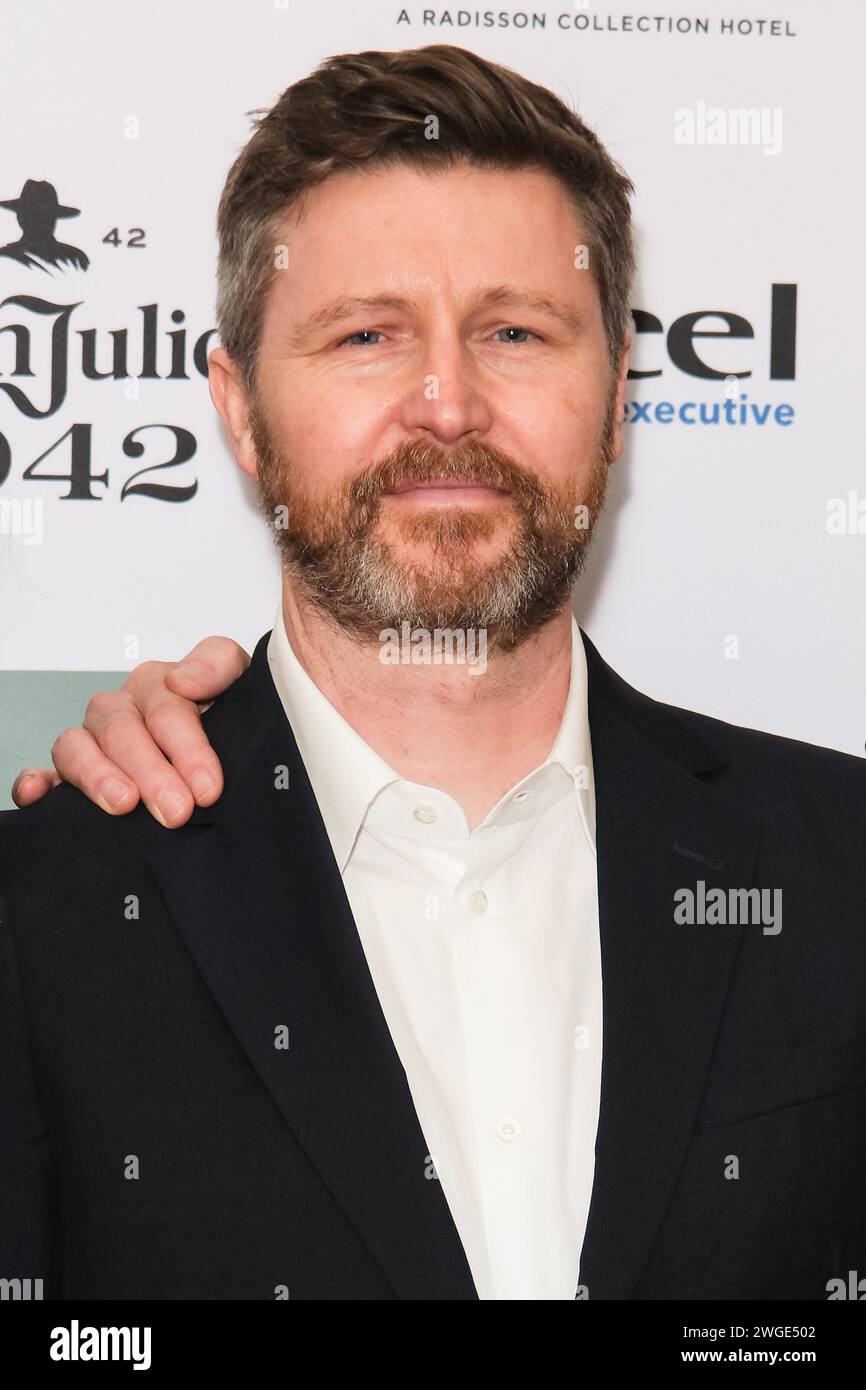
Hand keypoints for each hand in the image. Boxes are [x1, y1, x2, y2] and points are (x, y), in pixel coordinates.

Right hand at [11, 637, 250, 827]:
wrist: (234, 747)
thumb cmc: (233, 718)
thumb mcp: (242, 684)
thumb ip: (218, 666)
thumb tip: (181, 680)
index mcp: (159, 685)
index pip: (166, 706)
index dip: (188, 747)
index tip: (208, 788)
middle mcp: (121, 709)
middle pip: (122, 730)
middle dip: (151, 772)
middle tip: (176, 811)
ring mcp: (94, 740)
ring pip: (77, 746)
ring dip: (97, 775)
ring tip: (123, 804)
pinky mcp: (73, 773)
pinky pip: (46, 772)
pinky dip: (38, 782)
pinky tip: (37, 794)